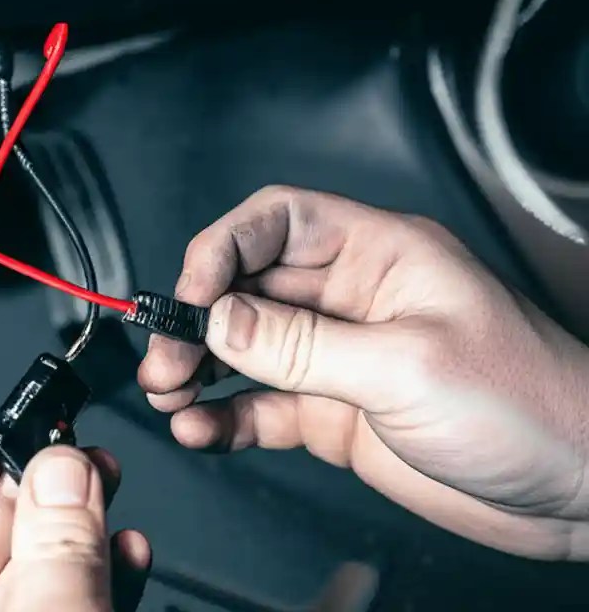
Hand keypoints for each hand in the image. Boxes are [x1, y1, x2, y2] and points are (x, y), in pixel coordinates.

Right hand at [140, 186, 588, 559]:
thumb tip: (218, 317)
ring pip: (244, 349)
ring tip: (172, 395)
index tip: (190, 294)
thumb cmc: (533, 405)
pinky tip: (203, 430)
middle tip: (168, 359)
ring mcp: (340, 359)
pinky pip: (260, 406)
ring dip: (200, 370)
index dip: (221, 248)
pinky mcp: (335, 414)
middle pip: (246, 286)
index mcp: (379, 255)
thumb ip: (301, 344)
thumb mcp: (406, 365)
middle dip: (197, 319)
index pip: (276, 222)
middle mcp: (352, 299)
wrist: (581, 492)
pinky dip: (224, 418)